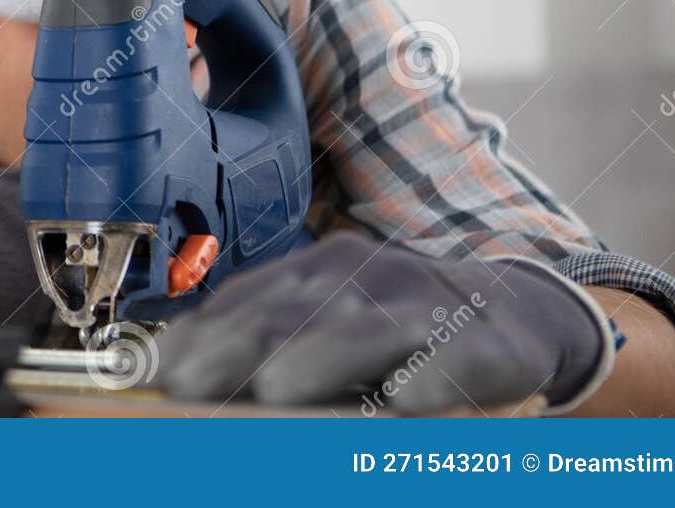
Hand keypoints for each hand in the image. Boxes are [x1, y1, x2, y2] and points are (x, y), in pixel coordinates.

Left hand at [156, 230, 613, 412]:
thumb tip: (183, 384)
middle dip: (235, 347)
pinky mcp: (483, 343)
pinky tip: (405, 400)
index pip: (245, 301)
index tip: (160, 373)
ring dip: (318, 357)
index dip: (199, 336)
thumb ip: (266, 350)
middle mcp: (362, 275)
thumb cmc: (399, 335)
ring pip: (362, 327)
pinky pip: (451, 360)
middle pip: (289, 311)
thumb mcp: (329, 331)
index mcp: (316, 273)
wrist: (515, 316)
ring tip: (276, 387)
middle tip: (192, 386)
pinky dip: (428, 378)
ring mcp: (422, 303)